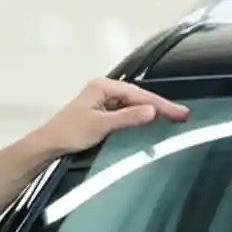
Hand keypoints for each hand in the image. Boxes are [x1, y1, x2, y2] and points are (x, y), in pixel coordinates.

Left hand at [31, 77, 189, 156]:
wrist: (49, 144)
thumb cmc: (70, 133)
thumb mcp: (101, 125)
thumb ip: (127, 117)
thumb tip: (151, 111)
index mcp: (103, 87)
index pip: (139, 94)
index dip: (160, 104)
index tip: (180, 113)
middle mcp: (104, 89)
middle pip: (138, 97)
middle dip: (159, 106)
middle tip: (182, 116)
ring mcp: (103, 100)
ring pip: (133, 104)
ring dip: (151, 111)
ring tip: (173, 119)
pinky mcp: (102, 112)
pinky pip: (126, 112)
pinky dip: (139, 117)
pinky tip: (151, 123)